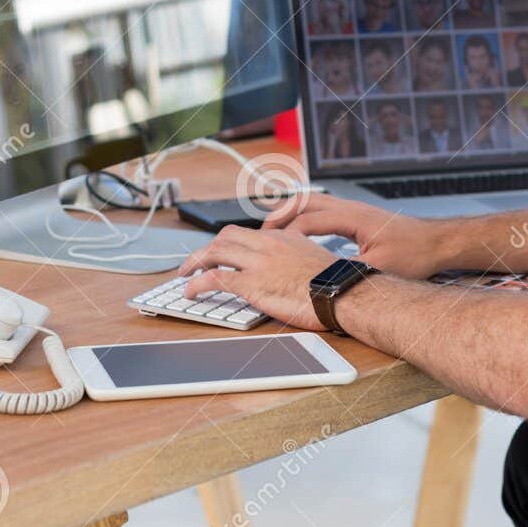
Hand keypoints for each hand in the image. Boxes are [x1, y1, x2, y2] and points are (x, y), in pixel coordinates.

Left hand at [179, 227, 337, 330]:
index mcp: (284, 237)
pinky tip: (190, 292)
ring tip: (184, 274)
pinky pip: (214, 279)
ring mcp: (258, 262)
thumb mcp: (316, 259)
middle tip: (196, 262)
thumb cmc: (336, 284)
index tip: (221, 253)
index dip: (228, 242)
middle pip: (225, 236)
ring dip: (194, 262)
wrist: (343, 294)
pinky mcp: (252, 284)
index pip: (247, 233)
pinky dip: (196, 284)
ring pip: (214, 252)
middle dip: (206, 248)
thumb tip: (290, 269)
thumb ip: (297, 257)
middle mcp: (268, 244)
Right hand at [261, 192, 444, 279]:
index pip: (309, 219)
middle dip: (280, 214)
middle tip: (263, 233)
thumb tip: (325, 283)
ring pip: (313, 201)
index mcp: (353, 217)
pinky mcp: (358, 216)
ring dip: (291, 213)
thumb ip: (351, 272)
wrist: (437, 242)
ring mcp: (354, 209)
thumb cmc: (415, 254)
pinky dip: (305, 216)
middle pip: (305, 200)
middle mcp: (351, 208)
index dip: (287, 233)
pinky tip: (300, 233)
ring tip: (274, 231)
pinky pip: (323, 208)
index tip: (271, 247)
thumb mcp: (381, 268)